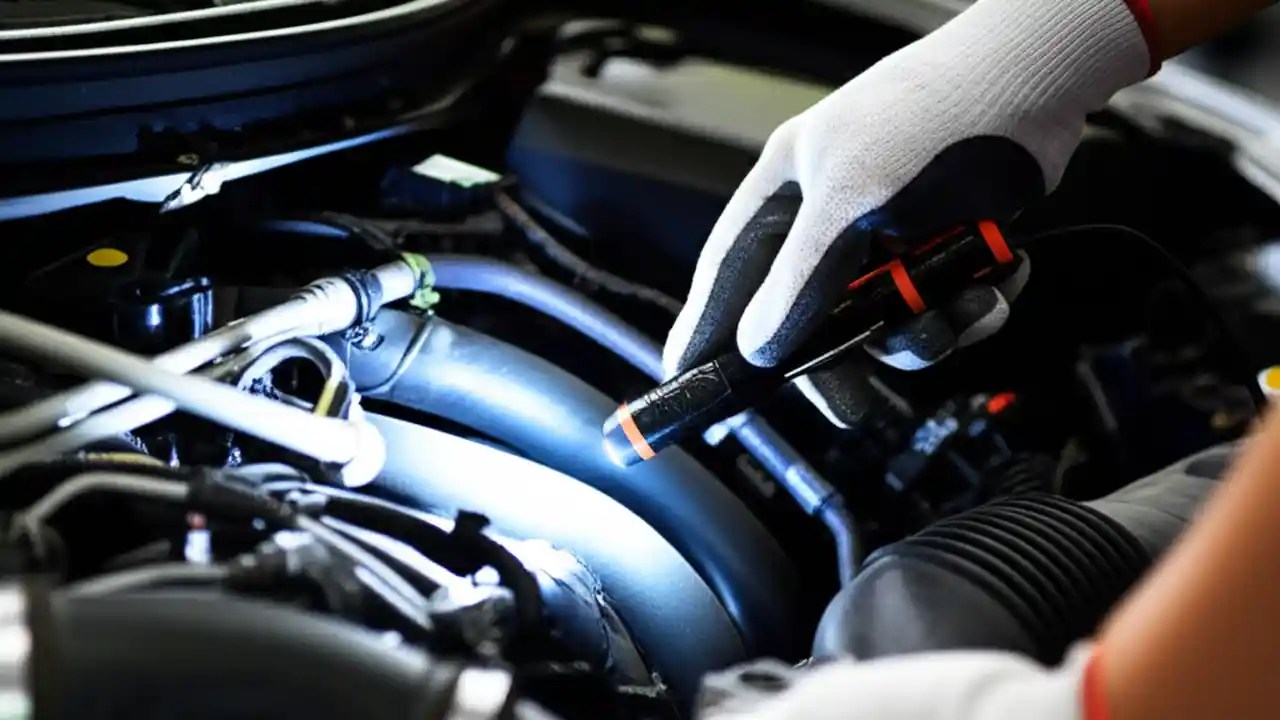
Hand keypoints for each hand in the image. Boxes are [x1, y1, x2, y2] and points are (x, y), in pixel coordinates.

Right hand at [663, 0, 1155, 427]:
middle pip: (813, 316)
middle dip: (844, 357)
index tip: (689, 377)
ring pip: (885, 322)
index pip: (730, 271)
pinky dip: (971, 308)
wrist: (1037, 84)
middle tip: (852, 405)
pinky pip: (942, 309)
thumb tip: (756, 346)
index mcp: (790, 192)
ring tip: (959, 307)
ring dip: (925, 331)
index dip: (707, 327)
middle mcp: (833, 218)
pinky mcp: (945, 247)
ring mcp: (890, 235)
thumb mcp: (851, 199)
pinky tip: (993, 284)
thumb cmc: (931, 116)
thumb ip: (801, 277)